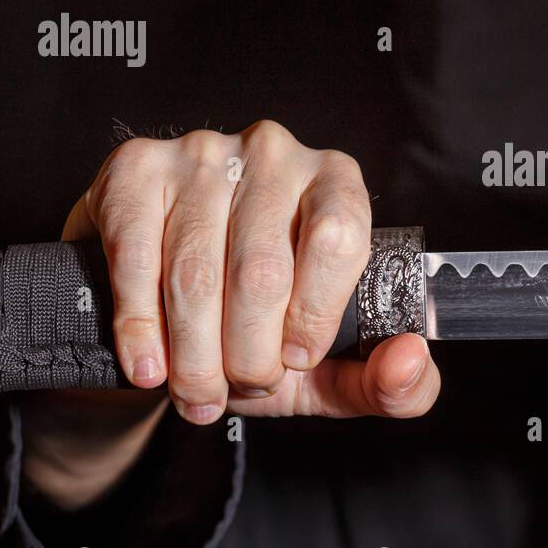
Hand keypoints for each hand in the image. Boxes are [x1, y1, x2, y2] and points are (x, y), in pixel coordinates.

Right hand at [61, 120, 440, 424]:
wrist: (169, 308)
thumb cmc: (262, 330)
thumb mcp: (332, 368)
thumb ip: (390, 381)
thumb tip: (410, 358)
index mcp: (337, 183)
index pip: (337, 239)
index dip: (314, 313)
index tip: (295, 359)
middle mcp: (275, 154)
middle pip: (262, 269)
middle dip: (248, 352)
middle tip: (241, 387)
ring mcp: (203, 154)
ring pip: (196, 272)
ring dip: (194, 354)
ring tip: (197, 393)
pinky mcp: (137, 169)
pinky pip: (136, 257)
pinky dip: (141, 327)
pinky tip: (149, 367)